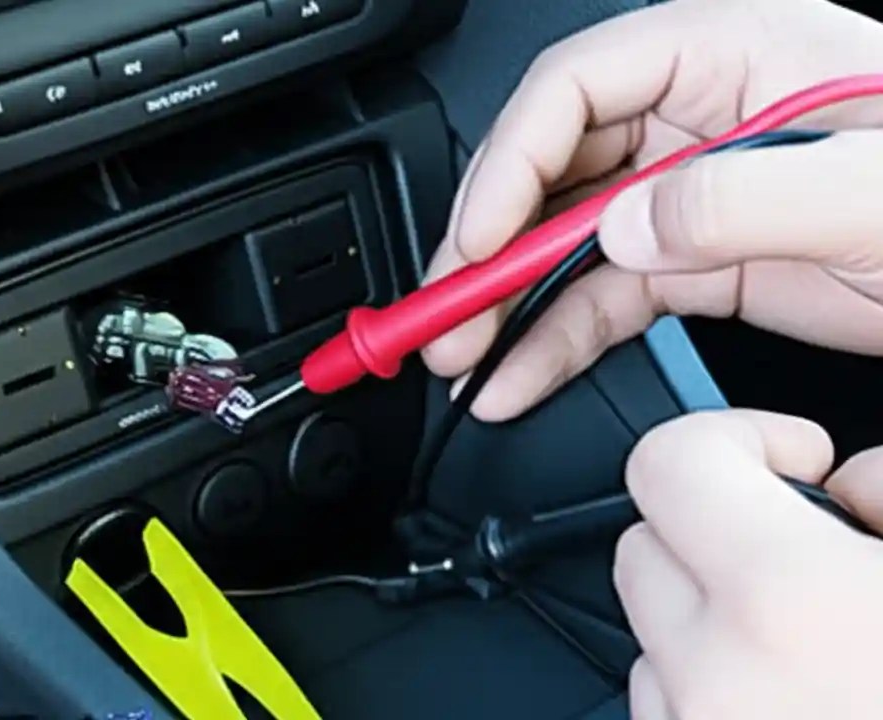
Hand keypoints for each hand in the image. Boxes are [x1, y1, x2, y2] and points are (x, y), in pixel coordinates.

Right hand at [421, 0, 882, 419]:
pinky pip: (602, 297)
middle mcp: (698, 120)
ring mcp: (693, 197)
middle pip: (552, 166)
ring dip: (506, 304)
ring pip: (564, 242)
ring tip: (463, 357)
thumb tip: (630, 223)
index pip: (579, 85)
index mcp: (734, 56)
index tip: (480, 237)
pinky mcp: (701, 264)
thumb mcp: (875, 193)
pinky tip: (518, 374)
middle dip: (486, 244)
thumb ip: (749, 195)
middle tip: (444, 310)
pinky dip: (553, 340)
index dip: (512, 160)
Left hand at [616, 409, 882, 718]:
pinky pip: (667, 709)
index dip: (733, 437)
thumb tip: (849, 481)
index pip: (669, 459)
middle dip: (717, 534)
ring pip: (650, 638)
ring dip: (711, 625)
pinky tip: (798, 701)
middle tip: (810, 558)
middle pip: (643, 547)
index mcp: (782, 598)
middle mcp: (710, 677)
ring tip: (818, 650)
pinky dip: (714, 692)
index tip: (789, 456)